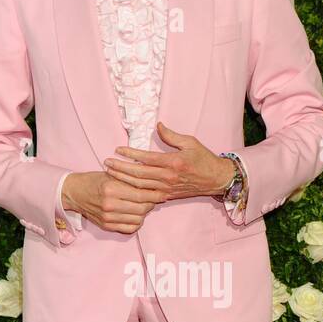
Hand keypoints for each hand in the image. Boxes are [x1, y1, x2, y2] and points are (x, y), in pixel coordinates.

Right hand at [62, 171, 163, 233]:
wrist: (74, 192)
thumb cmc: (94, 180)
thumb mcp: (111, 174)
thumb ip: (130, 179)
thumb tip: (152, 182)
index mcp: (111, 189)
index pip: (141, 195)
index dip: (154, 194)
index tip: (162, 191)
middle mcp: (110, 205)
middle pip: (141, 208)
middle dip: (151, 203)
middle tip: (155, 198)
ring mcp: (107, 217)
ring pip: (137, 219)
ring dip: (144, 213)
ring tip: (145, 205)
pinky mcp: (106, 226)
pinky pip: (129, 228)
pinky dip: (136, 222)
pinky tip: (136, 215)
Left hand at [102, 122, 234, 201]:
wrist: (216, 179)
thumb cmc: (204, 159)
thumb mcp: (190, 142)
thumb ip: (171, 135)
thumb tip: (158, 126)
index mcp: (173, 162)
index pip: (146, 158)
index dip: (130, 154)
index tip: (117, 149)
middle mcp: (168, 177)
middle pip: (138, 174)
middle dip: (120, 168)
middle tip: (107, 163)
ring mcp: (166, 188)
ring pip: (140, 186)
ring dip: (123, 180)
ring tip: (110, 173)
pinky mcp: (167, 196)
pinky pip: (147, 196)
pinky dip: (134, 192)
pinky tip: (124, 188)